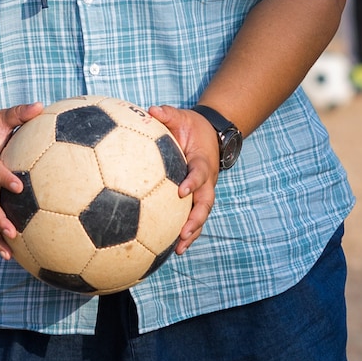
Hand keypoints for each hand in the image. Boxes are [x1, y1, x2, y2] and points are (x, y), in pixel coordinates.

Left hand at [146, 105, 221, 254]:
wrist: (210, 135)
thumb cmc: (191, 127)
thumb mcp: (181, 116)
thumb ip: (167, 114)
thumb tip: (151, 110)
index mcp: (202, 161)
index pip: (200, 173)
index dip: (193, 182)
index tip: (181, 191)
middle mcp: (206, 180)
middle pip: (206, 203)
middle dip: (196, 219)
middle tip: (183, 232)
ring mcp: (203, 192)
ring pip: (201, 215)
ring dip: (192, 233)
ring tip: (179, 250)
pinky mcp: (196, 199)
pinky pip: (192, 217)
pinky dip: (185, 233)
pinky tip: (170, 248)